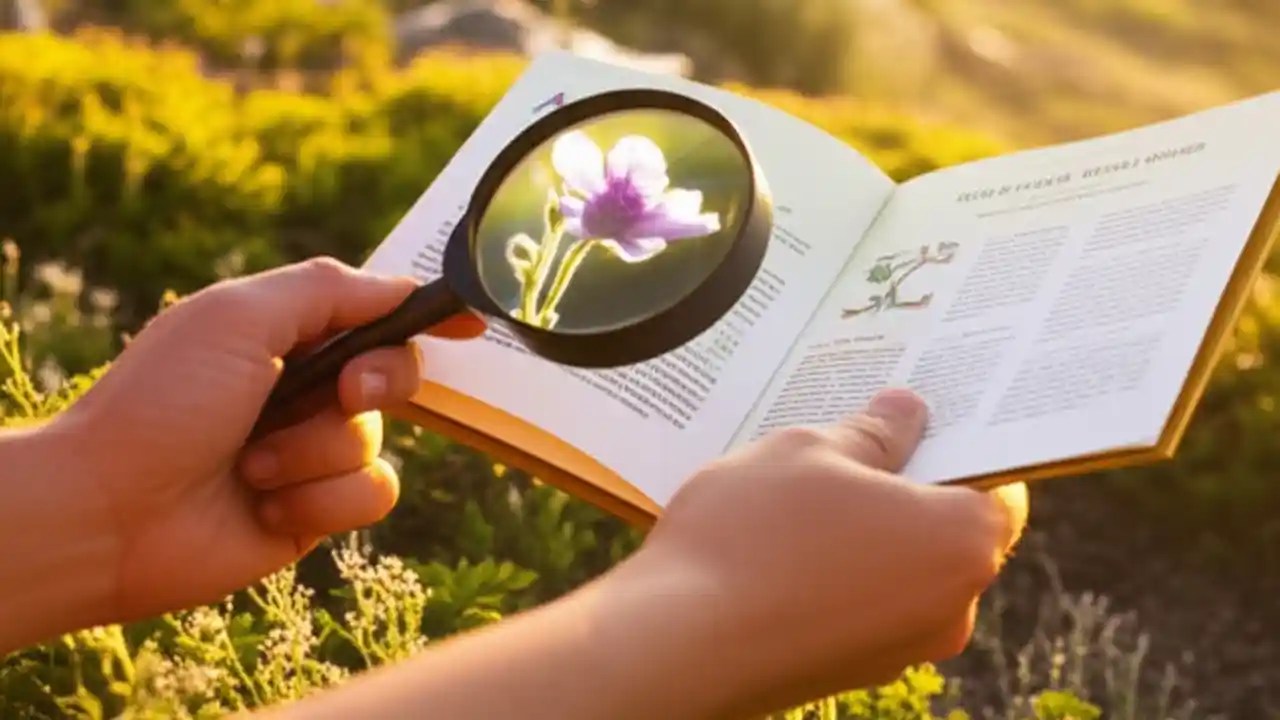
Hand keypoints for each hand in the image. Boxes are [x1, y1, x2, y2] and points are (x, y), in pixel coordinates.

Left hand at [51, 258, 484, 625]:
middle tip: (340, 390)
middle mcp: (302, 390)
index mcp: (284, 335)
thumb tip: (399, 286)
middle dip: (377, 379)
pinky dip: (323, 501)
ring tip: (252, 467)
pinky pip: (372, 494)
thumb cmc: (164, 403)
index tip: (472, 321)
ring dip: (315, 452)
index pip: (373, 314)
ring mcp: (310, 453)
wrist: (112, 512)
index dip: (424, 314)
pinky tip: (266, 506)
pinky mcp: (316, 512)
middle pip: (395, 372)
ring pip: (375, 440)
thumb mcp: (238, 317)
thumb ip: (326, 291)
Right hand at [585, 389, 1028, 717]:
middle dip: (902, 485)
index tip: (917, 419)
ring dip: (864, 529)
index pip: (997, 483)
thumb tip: (908, 413)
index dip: (957, 445)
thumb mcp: (808, 451)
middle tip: (844, 443)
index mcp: (962, 541)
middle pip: (947, 527)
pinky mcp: (853, 671)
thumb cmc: (753, 536)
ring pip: (900, 566)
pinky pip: (863, 602)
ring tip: (797, 494)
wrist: (676, 647)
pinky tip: (779, 545)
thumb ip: (872, 432)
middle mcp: (952, 607)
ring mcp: (903, 648)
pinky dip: (837, 571)